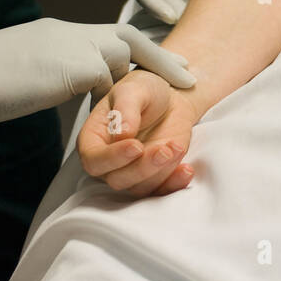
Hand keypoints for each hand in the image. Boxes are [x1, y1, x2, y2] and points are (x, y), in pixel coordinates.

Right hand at [0, 18, 192, 127]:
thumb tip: (68, 82)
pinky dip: (114, 101)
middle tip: (190, 77)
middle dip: (160, 58)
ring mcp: (71, 46)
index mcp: (59, 32)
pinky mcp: (71, 68)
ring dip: (131, 86)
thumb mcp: (24, 66)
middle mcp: (70, 33)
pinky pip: (107, 83)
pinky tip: (118, 121)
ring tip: (155, 107)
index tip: (168, 62)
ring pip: (120, 58)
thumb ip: (53, 68)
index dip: (141, 49)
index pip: (110, 35)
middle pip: (128, 37)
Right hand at [78, 68, 209, 196]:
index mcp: (94, 139)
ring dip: (162, 171)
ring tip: (177, 147)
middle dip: (142, 167)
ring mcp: (132, 171)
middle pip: (117, 179)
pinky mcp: (155, 176)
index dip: (112, 158)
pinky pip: (161, 190)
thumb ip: (126, 109)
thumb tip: (122, 133)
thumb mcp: (134, 89)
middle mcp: (110, 161)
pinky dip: (174, 184)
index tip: (135, 145)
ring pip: (141, 186)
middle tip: (164, 149)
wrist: (170, 97)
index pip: (94, 160)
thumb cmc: (145, 90)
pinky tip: (187, 170)